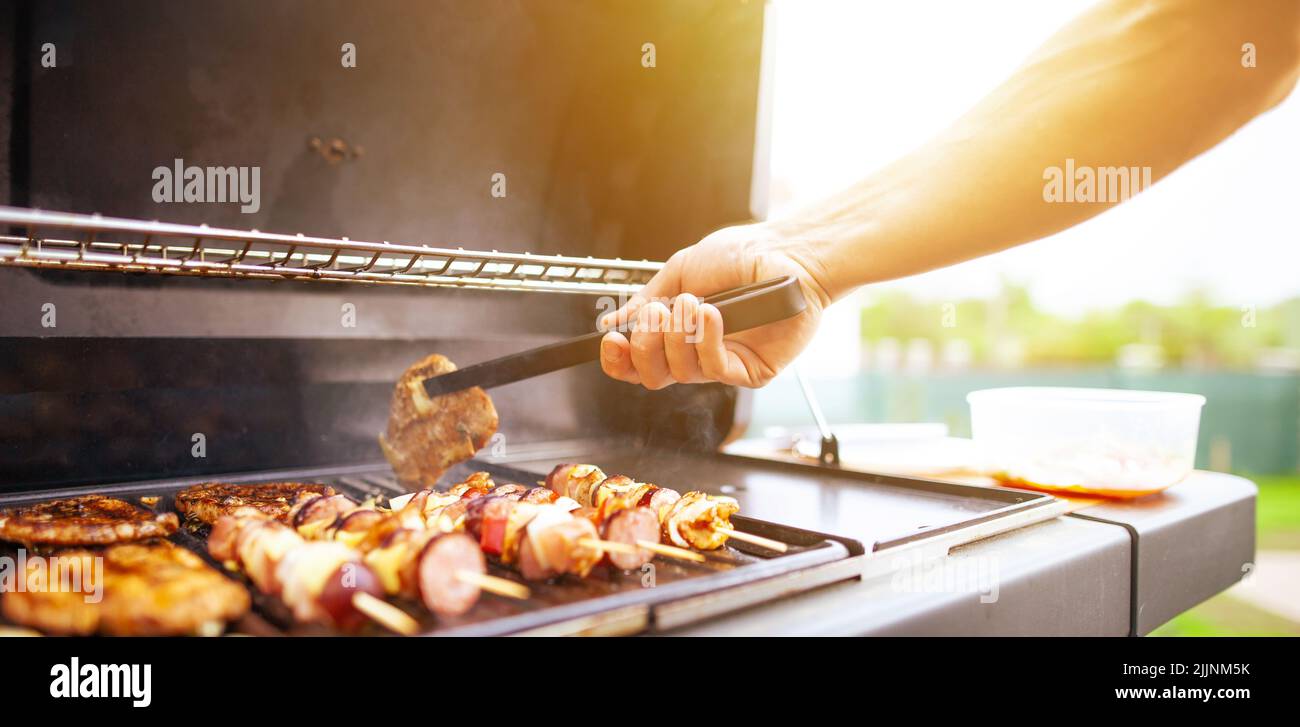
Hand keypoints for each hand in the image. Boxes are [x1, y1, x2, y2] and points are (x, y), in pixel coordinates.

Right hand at [599, 222, 829, 388]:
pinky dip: (706, 341)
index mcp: (677, 332)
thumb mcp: (681, 270)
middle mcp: (697, 352)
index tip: (613, 340)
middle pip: (652, 376)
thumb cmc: (742, 257)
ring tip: (693, 303)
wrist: (786, 254)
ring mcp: (723, 363)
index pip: (638, 361)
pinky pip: (715, 369)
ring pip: (680, 373)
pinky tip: (712, 314)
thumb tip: (612, 322)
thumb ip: (646, 298)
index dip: (620, 358)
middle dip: (645, 346)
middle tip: (655, 315)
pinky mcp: (749, 371)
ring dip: (678, 336)